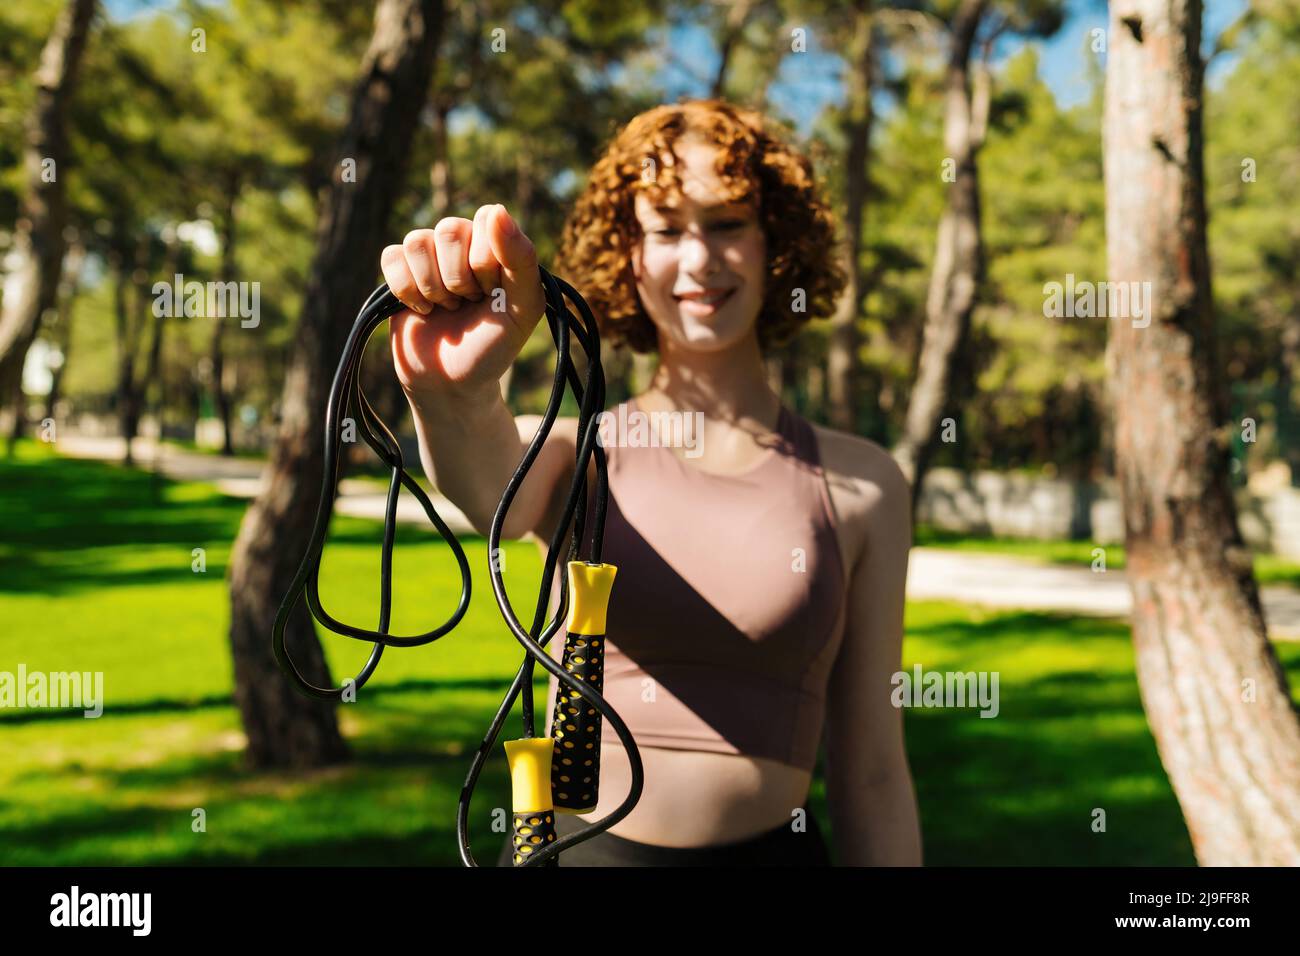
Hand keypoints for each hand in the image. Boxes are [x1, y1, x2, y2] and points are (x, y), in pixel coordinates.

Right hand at [383, 204, 545, 401]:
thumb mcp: (522, 308)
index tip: (492, 292)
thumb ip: (521, 259)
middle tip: (468, 303)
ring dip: (432, 286)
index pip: (486, 218)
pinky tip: (421, 309)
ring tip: (446, 308)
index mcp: (496, 247)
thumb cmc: (492, 347)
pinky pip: (392, 256)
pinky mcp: (399, 272)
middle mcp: (463, 245)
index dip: (485, 259)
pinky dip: (406, 289)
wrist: (453, 385)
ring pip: (417, 241)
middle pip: (449, 229)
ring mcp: (429, 257)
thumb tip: (496, 209)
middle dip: (458, 277)